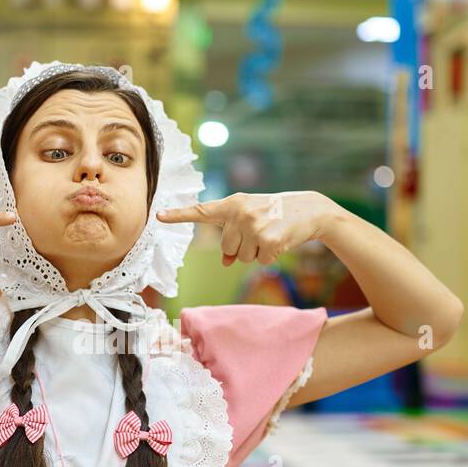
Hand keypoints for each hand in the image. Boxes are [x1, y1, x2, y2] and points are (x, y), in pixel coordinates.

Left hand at [157, 191, 336, 265]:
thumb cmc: (275, 215)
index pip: (202, 211)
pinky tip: (280, 242)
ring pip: (241, 258)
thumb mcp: (251, 219)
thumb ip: (234, 236)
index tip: (158, 216)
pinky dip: (270, 257)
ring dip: (256, 253)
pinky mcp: (268, 240)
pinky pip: (259, 261)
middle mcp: (240, 213)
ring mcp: (254, 226)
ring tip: (271, 235)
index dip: (179, 215)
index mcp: (233, 204)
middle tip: (261, 232)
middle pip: (227, 249)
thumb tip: (226, 262)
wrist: (309, 210)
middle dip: (242, 248)